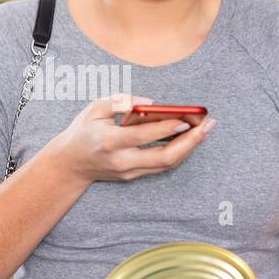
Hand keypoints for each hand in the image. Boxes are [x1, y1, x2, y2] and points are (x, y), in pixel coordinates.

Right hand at [52, 94, 215, 184]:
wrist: (70, 164)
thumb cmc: (83, 131)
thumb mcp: (95, 108)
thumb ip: (121, 101)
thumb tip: (150, 102)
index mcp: (110, 141)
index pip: (144, 136)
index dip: (166, 128)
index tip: (186, 119)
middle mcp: (122, 160)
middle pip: (164, 157)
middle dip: (190, 142)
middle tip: (208, 126)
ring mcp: (129, 171)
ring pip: (167, 164)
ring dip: (189, 148)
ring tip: (205, 130)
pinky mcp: (133, 176)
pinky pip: (161, 165)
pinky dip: (178, 152)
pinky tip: (190, 139)